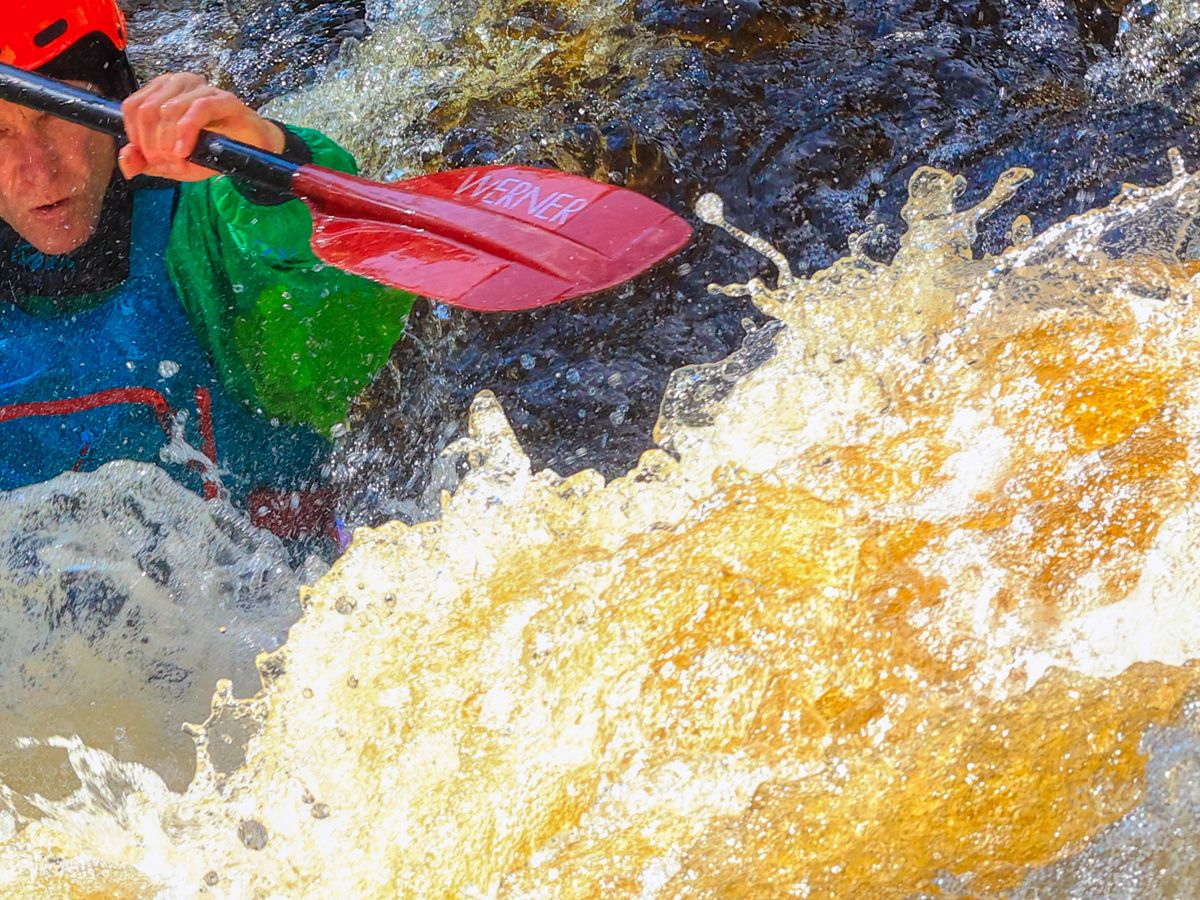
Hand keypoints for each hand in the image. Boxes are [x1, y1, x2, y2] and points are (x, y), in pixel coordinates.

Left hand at [117, 73, 285, 181]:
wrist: (250, 153)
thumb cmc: (210, 151)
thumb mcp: (171, 162)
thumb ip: (144, 161)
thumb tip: (126, 160)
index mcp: (162, 91)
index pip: (133, 106)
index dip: (135, 135)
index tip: (149, 157)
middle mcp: (180, 83)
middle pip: (148, 109)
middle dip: (152, 143)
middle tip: (164, 163)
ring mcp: (203, 89)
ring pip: (169, 110)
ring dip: (168, 142)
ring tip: (178, 160)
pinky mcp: (225, 100)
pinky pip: (198, 109)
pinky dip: (186, 132)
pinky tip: (184, 150)